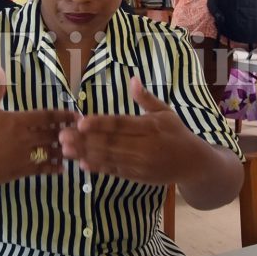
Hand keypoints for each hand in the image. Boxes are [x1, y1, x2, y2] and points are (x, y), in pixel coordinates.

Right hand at [0, 64, 76, 189]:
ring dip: (64, 150)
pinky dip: (53, 168)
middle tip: (82, 132)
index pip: (46, 116)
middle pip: (53, 134)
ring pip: (50, 152)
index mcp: (16, 120)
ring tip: (75, 149)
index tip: (76, 115)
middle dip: (68, 133)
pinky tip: (61, 168)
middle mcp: (23, 138)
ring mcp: (22, 156)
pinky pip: (41, 169)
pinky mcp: (18, 172)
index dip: (63, 115)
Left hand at [58, 77, 195, 184]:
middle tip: (62, 135)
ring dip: (85, 153)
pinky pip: (115, 171)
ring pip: (109, 158)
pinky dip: (98, 168)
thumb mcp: (166, 112)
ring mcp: (140, 164)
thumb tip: (133, 79)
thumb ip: (146, 98)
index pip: (121, 124)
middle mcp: (144, 146)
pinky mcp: (137, 176)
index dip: (100, 123)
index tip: (81, 121)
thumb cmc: (177, 133)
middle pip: (110, 142)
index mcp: (151, 127)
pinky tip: (81, 163)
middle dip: (84, 140)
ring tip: (65, 149)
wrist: (194, 164)